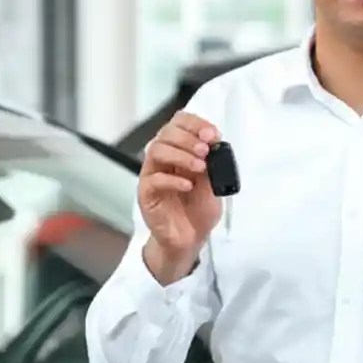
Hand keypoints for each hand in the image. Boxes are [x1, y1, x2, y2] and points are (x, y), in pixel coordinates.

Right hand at [138, 111, 223, 284]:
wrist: (190, 239)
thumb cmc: (198, 210)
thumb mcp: (213, 184)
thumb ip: (212, 164)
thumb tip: (216, 144)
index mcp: (179, 149)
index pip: (180, 122)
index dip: (195, 123)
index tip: (212, 134)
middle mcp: (163, 158)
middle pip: (166, 132)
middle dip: (188, 138)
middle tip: (206, 150)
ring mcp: (152, 174)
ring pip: (156, 150)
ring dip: (180, 155)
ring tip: (199, 167)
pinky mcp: (146, 193)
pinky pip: (154, 179)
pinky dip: (173, 179)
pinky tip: (188, 186)